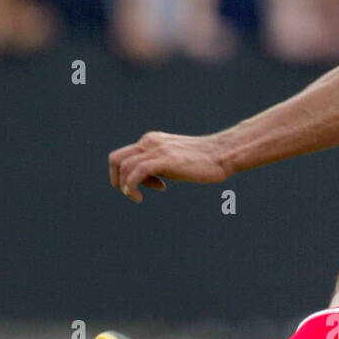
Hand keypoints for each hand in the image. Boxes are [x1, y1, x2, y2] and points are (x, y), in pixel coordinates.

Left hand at [109, 131, 229, 201]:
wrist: (223, 154)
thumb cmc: (204, 162)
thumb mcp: (176, 162)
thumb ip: (161, 166)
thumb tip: (151, 179)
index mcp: (151, 141)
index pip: (124, 156)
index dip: (127, 175)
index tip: (149, 185)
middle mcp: (150, 142)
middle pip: (116, 158)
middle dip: (116, 180)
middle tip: (130, 193)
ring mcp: (156, 150)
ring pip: (123, 166)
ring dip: (125, 186)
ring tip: (137, 197)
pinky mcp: (164, 160)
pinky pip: (136, 172)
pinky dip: (131, 186)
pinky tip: (139, 197)